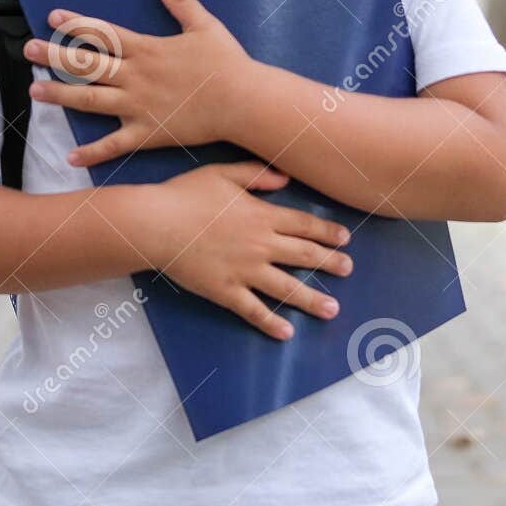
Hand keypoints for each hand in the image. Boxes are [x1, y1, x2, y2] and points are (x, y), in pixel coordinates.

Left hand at [23, 0, 250, 166]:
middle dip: (55, 56)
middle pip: (87, 65)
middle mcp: (135, 77)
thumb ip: (181, 2)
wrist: (242, 102)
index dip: (77, 24)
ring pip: (90, 101)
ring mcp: (138, 107)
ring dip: (60, 96)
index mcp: (147, 49)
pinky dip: (91, 152)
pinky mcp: (147, 133)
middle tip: (28, 50)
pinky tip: (70, 156)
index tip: (53, 17)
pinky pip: (113, 145)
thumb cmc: (226, 63)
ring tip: (35, 92)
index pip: (103, 33)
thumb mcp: (205, 25)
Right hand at [144, 159, 353, 340]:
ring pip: (286, 288)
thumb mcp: (223, 173)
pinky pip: (253, 310)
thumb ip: (257, 175)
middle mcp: (259, 245)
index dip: (327, 232)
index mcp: (261, 215)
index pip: (304, 225)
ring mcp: (244, 271)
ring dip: (312, 299)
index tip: (345, 238)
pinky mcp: (225, 291)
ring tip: (332, 309)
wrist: (157, 224)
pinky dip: (271, 322)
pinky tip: (287, 333)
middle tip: (348, 270)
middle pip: (303, 255)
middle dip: (329, 262)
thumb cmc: (186, 194)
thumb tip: (285, 179)